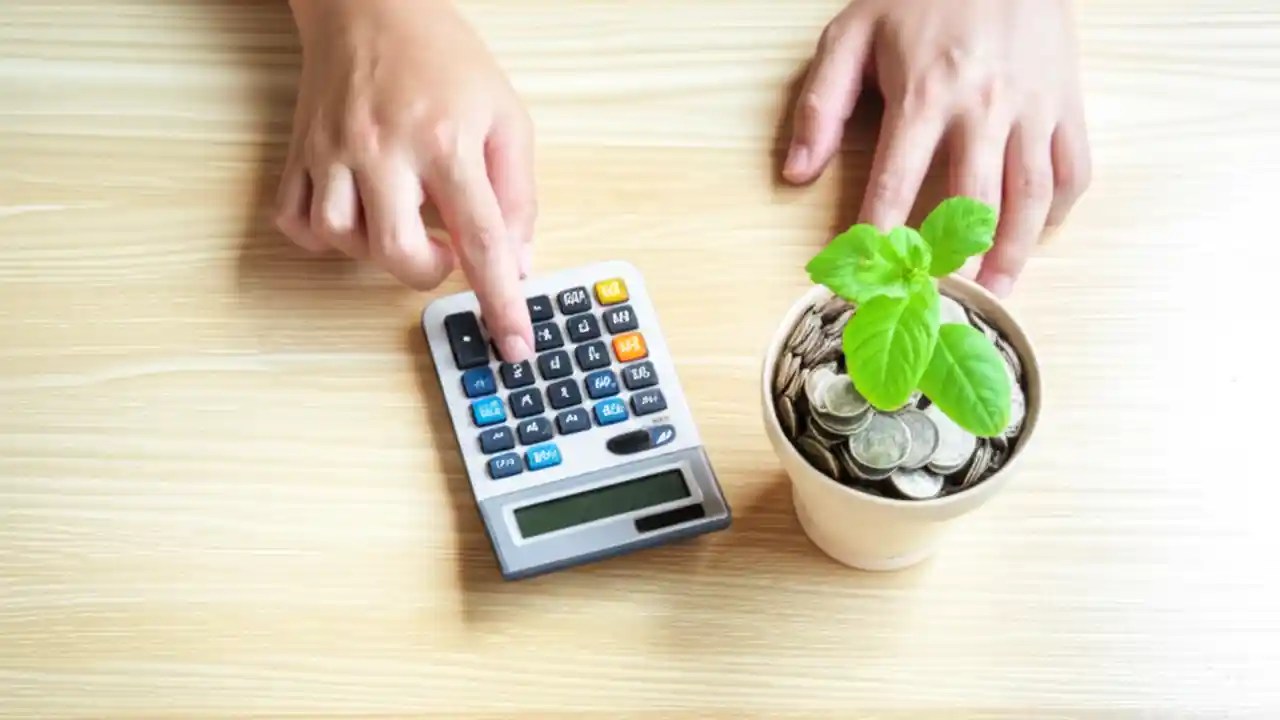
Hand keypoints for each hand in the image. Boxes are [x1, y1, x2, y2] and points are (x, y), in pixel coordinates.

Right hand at [275, 0, 535, 360]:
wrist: (371, 4)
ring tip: (398, 216)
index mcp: (446, 141)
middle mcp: (383, 149)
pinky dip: (324, 236)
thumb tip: (516, 264)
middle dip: (428, 272)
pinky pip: (296, 222)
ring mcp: (332, 151)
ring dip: (376, 250)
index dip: (500, 300)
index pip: (481, 240)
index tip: (514, 345)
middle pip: (398, 254)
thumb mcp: (506, 117)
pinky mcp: (298, 151)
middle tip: (443, 249)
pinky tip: (355, 213)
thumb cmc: (445, 60)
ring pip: (341, 242)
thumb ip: (518, 195)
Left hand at [783, 0, 1090, 296]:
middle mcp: (984, 107)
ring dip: (1015, 253)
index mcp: (924, 94)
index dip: (879, 238)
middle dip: (956, 261)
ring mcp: (1032, 107)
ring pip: (1031, 196)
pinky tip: (1035, 235)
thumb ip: (820, 105)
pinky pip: (1072, 168)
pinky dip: (1058, 209)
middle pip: (973, 202)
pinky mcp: (1066, 103)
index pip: (895, 184)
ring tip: (997, 294)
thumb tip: (795, 174)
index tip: (864, 281)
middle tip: (941, 306)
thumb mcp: (851, 33)